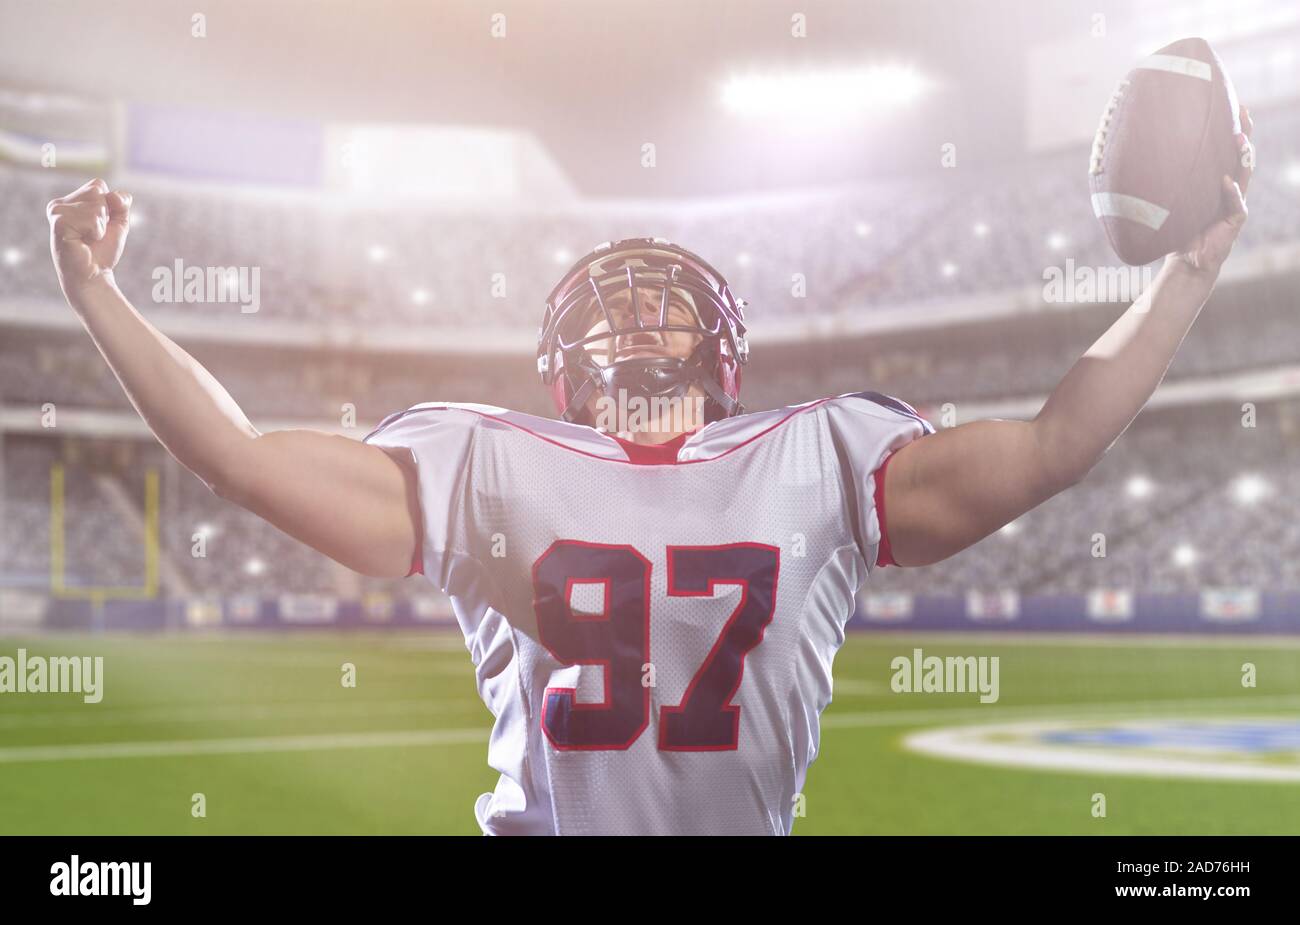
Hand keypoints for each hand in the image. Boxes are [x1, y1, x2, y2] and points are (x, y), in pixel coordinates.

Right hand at [46, 178, 132, 303]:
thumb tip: (112, 195)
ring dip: (101, 226)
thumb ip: (121, 203)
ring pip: (97, 205)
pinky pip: (92, 219)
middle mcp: (60, 203)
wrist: (93, 275)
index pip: (98, 185)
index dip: (110, 206)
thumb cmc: (102, 250)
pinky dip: (96, 232)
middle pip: (97, 191)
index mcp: (71, 201)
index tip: (100, 225)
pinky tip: (84, 241)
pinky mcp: (59, 222)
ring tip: (89, 239)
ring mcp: (57, 211)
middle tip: (94, 234)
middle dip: (105, 216)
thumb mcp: (118, 222)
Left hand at [1171, 105, 1252, 276]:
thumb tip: (1124, 157)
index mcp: (1213, 180)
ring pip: (1245, 174)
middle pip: (1241, 154)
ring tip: (1239, 139)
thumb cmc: (1174, 228)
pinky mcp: (1236, 220)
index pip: (1223, 149)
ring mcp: (1235, 201)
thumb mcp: (1165, 201)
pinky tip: (1226, 180)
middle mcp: (1228, 186)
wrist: (1185, 260)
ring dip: (1243, 156)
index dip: (1228, 127)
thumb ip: (1157, 183)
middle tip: (1242, 111)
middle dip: (1244, 131)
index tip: (1226, 103)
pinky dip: (1231, 192)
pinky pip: (1237, 203)